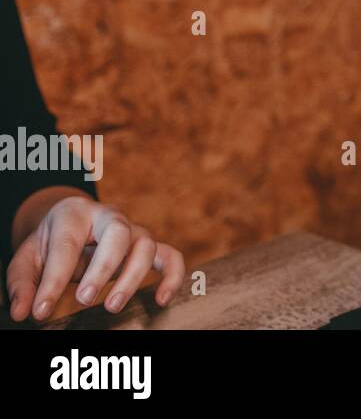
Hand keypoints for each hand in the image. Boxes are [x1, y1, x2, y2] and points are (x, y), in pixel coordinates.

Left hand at [5, 194, 185, 321]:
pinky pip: (170, 256)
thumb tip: (24, 312)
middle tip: (83, 299)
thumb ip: (23, 284)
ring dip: (132, 277)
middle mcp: (110, 217)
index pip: (67, 246)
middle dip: (102, 269)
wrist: (73, 223)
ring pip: (146, 247)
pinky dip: (172, 277)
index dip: (54, 280)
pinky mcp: (148, 246)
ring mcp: (133, 230)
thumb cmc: (50, 242)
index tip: (41, 311)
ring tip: (111, 307)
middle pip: (117, 235)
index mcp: (74, 214)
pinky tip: (160, 301)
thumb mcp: (27, 257)